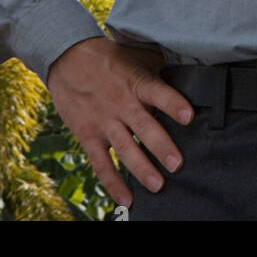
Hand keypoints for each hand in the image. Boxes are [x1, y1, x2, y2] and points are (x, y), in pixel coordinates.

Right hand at [46, 36, 193, 209]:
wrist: (68, 58)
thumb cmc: (109, 58)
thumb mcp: (136, 56)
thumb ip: (158, 69)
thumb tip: (186, 75)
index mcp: (137, 83)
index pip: (158, 93)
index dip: (173, 104)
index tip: (189, 116)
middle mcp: (122, 103)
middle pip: (144, 126)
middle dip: (161, 146)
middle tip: (177, 164)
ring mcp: (105, 121)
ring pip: (125, 148)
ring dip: (141, 169)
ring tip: (158, 185)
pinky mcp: (88, 135)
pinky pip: (101, 163)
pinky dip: (113, 183)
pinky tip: (126, 200)